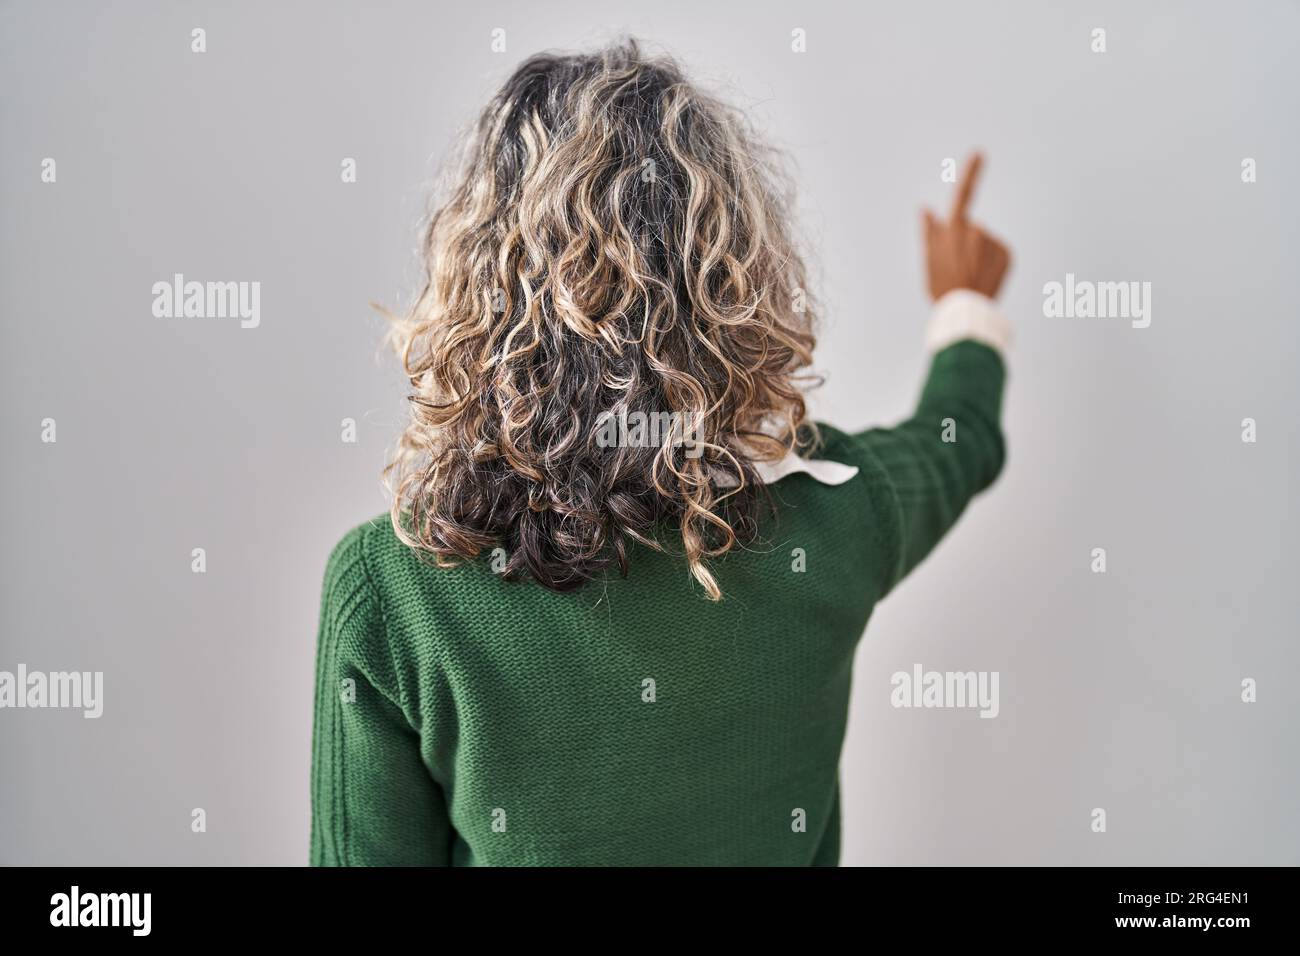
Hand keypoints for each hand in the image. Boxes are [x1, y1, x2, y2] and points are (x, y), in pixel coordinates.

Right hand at [921, 152, 1011, 300]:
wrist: (966, 310)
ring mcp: (993, 242)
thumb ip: (929, 230)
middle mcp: (977, 230)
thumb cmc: (942, 287)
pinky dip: (991, 262)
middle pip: (969, 229)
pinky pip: (997, 252)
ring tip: (969, 276)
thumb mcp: (929, 259)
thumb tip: (925, 208)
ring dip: (977, 254)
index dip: (971, 172)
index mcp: (954, 229)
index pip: (963, 194)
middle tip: (955, 269)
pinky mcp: (1007, 253)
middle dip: (964, 243)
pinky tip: (983, 277)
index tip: (979, 153)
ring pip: (983, 242)